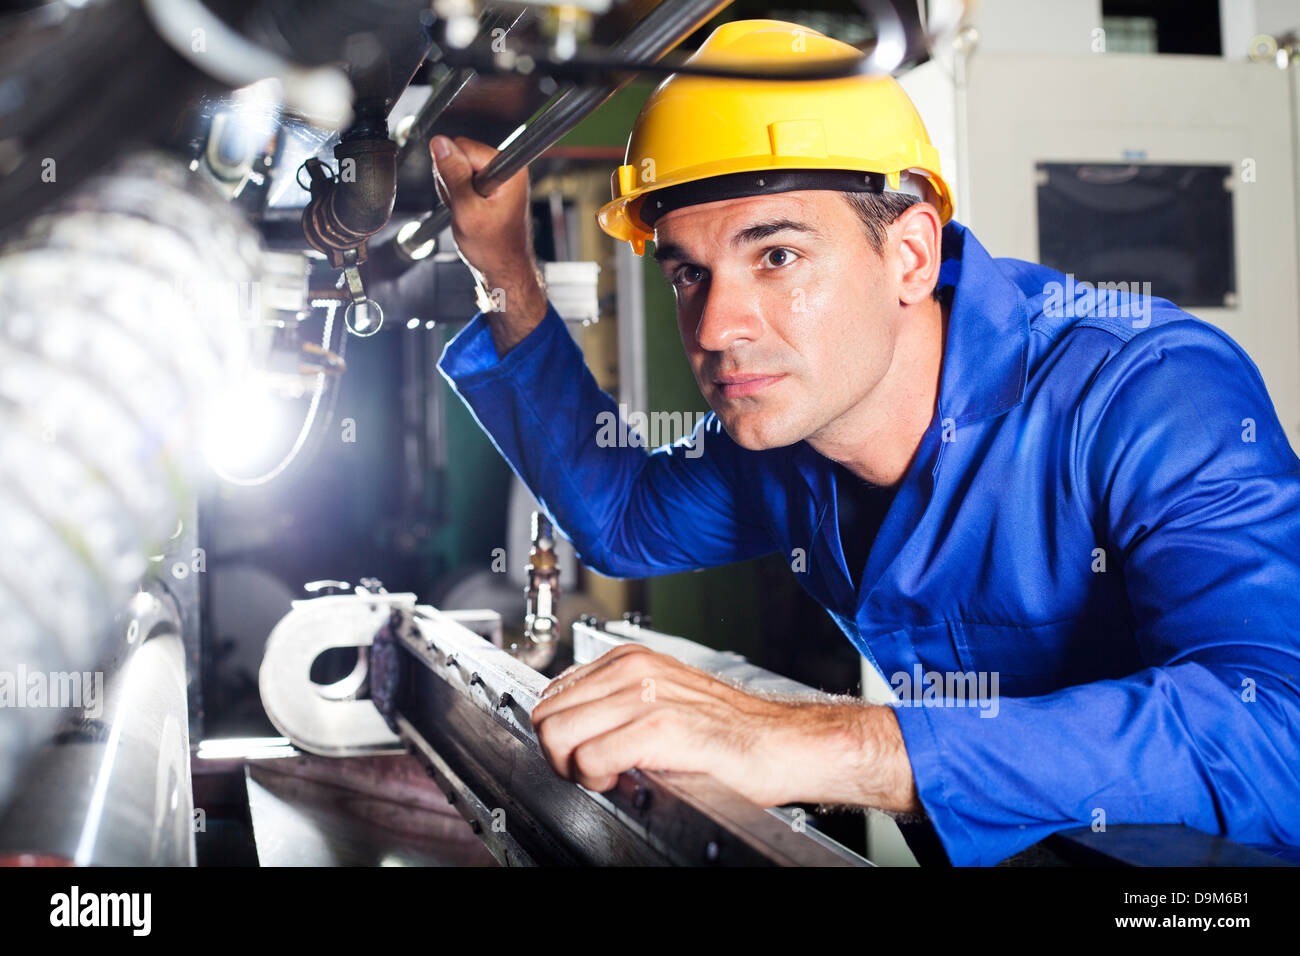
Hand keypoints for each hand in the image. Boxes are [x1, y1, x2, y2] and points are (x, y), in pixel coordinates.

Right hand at [430, 134, 546, 351]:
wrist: (503, 268)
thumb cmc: (493, 248)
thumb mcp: (467, 210)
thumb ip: (453, 174)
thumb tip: (440, 143)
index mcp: (510, 169)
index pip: (464, 146)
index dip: (453, 170)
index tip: (462, 194)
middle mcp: (507, 166)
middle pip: (459, 153)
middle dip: (452, 180)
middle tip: (463, 207)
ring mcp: (498, 174)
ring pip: (457, 166)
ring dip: (454, 190)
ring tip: (466, 211)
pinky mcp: (490, 182)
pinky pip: (462, 177)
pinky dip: (458, 194)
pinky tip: (466, 210)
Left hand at [530, 643, 805, 804]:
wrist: (782, 743)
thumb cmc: (730, 732)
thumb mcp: (666, 698)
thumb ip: (620, 702)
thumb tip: (574, 727)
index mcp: (631, 660)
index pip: (554, 693)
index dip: (560, 732)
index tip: (582, 753)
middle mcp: (632, 670)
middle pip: (546, 713)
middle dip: (557, 752)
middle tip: (590, 771)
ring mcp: (643, 696)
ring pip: (556, 734)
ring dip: (572, 767)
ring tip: (606, 776)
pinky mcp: (656, 728)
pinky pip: (588, 759)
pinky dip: (596, 780)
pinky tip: (624, 781)